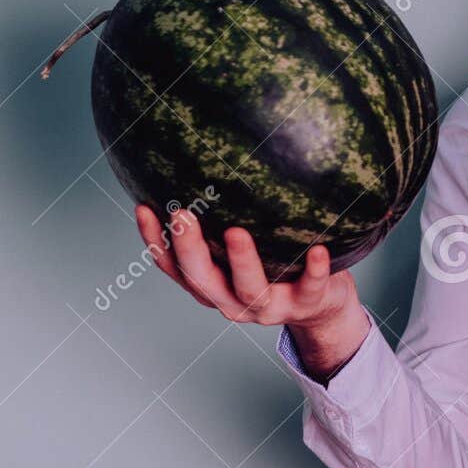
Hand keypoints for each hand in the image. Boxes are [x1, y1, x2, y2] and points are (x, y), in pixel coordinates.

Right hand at [135, 205, 370, 380]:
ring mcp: (271, 307)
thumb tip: (201, 158)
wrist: (324, 309)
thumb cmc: (278, 267)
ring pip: (250, 289)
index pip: (175, 267)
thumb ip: (225, 220)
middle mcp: (234, 301)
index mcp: (214, 286)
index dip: (155, 241)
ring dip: (241, 261)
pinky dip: (314, 269)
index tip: (143, 207)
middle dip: (189, 249)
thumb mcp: (248, 247)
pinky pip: (311, 287)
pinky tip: (318, 248)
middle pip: (203, 280)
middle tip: (181, 214)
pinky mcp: (307, 304)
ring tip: (236, 231)